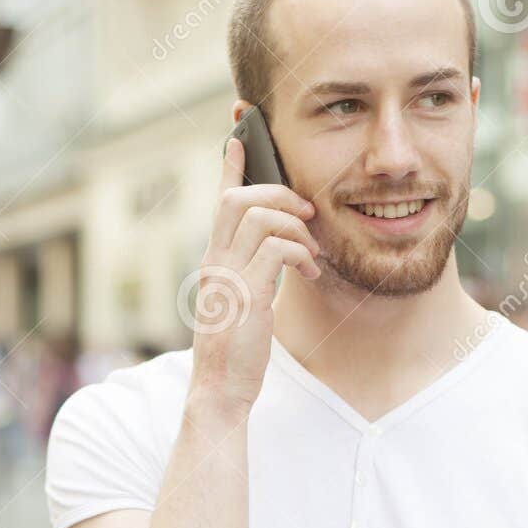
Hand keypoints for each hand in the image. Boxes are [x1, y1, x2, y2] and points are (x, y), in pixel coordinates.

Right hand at [187, 138, 320, 414]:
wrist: (220, 389)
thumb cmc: (236, 351)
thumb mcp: (242, 303)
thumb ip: (253, 273)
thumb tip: (280, 252)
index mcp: (213, 261)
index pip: (218, 202)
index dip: (230, 167)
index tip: (238, 137)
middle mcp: (214, 263)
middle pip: (237, 199)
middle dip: (278, 194)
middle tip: (306, 212)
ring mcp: (227, 277)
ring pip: (259, 217)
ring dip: (296, 226)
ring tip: (314, 251)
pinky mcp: (246, 294)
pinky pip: (278, 249)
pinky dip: (302, 254)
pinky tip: (313, 273)